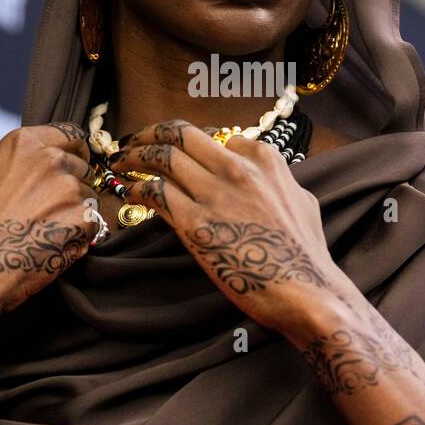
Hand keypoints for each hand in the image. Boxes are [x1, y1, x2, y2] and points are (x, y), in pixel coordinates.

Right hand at [0, 123, 98, 316]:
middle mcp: (50, 158)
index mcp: (25, 142)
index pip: (73, 134)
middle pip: (83, 168)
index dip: (76, 153)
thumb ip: (30, 163)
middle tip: (48, 212)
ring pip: (89, 197)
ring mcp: (68, 187)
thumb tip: (62, 161)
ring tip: (44, 231)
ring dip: (76, 213)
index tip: (74, 165)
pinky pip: (93, 223)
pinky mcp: (82, 217)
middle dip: (74, 187)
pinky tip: (51, 245)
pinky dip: (79, 236)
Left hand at [109, 119, 351, 335]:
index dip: (190, 145)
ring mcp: (213, 193)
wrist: (304, 290)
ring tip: (118, 162)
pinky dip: (135, 189)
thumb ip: (278, 181)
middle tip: (133, 141)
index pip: (215, 137)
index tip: (176, 152)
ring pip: (161, 157)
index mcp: (263, 159)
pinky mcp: (194, 223)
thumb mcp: (301, 200)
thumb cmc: (306, 254)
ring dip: (134, 157)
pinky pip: (155, 193)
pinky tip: (127, 193)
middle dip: (150, 134)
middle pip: (180, 134)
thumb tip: (266, 178)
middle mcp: (236, 168)